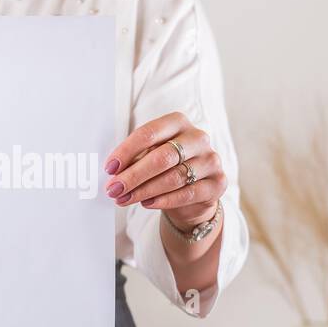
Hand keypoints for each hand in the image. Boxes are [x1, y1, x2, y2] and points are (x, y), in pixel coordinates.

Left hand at [104, 112, 224, 230]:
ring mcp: (211, 160)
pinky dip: (164, 200)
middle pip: (162, 157)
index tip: (110, 168)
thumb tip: (111, 172)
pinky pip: (188, 193)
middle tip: (114, 188)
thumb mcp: (149, 156)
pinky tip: (147, 203)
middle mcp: (198, 138)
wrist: (194, 192)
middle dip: (134, 175)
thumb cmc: (166, 168)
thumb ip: (134, 159)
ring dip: (144, 190)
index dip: (126, 151)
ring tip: (125, 199)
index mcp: (178, 122)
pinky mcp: (218, 183)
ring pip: (174, 177)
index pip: (149, 133)